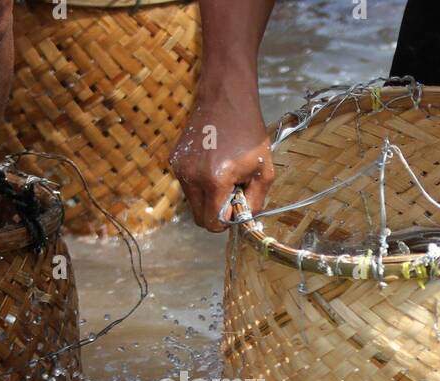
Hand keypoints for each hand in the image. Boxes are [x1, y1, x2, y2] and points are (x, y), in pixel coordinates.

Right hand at [169, 89, 274, 232]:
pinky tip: (213, 164)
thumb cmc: (249, 133)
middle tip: (232, 193)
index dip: (226, 221)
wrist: (227, 99)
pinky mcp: (175, 160)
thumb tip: (242, 220)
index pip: (212, 222)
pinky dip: (200, 184)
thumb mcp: (264, 171)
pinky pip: (188, 185)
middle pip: (199, 217)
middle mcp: (192, 176)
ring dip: (208, 198)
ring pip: (192, 203)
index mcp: (215, 180)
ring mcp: (180, 167)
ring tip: (224, 175)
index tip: (236, 208)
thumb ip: (255, 202)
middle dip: (216, 212)